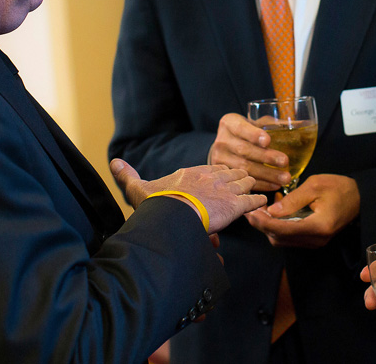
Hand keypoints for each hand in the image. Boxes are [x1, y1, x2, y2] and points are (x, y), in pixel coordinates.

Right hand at [110, 159, 266, 233]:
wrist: (174, 213)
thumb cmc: (157, 203)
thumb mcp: (138, 187)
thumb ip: (128, 175)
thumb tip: (113, 162)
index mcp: (193, 172)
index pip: (212, 168)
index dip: (219, 172)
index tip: (223, 176)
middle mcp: (212, 176)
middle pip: (232, 172)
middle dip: (238, 177)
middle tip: (244, 182)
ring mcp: (225, 190)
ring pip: (245, 182)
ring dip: (250, 186)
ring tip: (256, 188)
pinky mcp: (235, 205)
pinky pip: (253, 200)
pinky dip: (259, 201)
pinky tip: (263, 203)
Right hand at [208, 113, 290, 191]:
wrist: (224, 145)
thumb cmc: (245, 131)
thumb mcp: (254, 122)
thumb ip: (272, 124)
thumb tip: (302, 124)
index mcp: (229, 123)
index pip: (240, 128)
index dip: (253, 134)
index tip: (267, 140)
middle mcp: (222, 141)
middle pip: (244, 150)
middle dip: (266, 157)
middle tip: (284, 161)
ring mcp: (219, 159)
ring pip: (244, 168)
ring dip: (267, 174)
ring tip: (285, 178)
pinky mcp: (224, 175)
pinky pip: (243, 181)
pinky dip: (261, 184)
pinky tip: (275, 185)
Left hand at [243, 174, 359, 247]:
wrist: (359, 197)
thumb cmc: (339, 187)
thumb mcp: (315, 186)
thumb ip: (293, 200)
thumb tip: (271, 211)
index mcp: (317, 226)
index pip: (282, 229)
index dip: (263, 221)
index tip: (250, 211)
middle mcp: (315, 239)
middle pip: (279, 238)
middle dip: (261, 224)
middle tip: (249, 208)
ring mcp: (315, 242)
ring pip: (282, 240)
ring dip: (268, 226)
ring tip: (259, 208)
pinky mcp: (313, 240)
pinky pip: (289, 237)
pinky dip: (277, 227)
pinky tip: (273, 212)